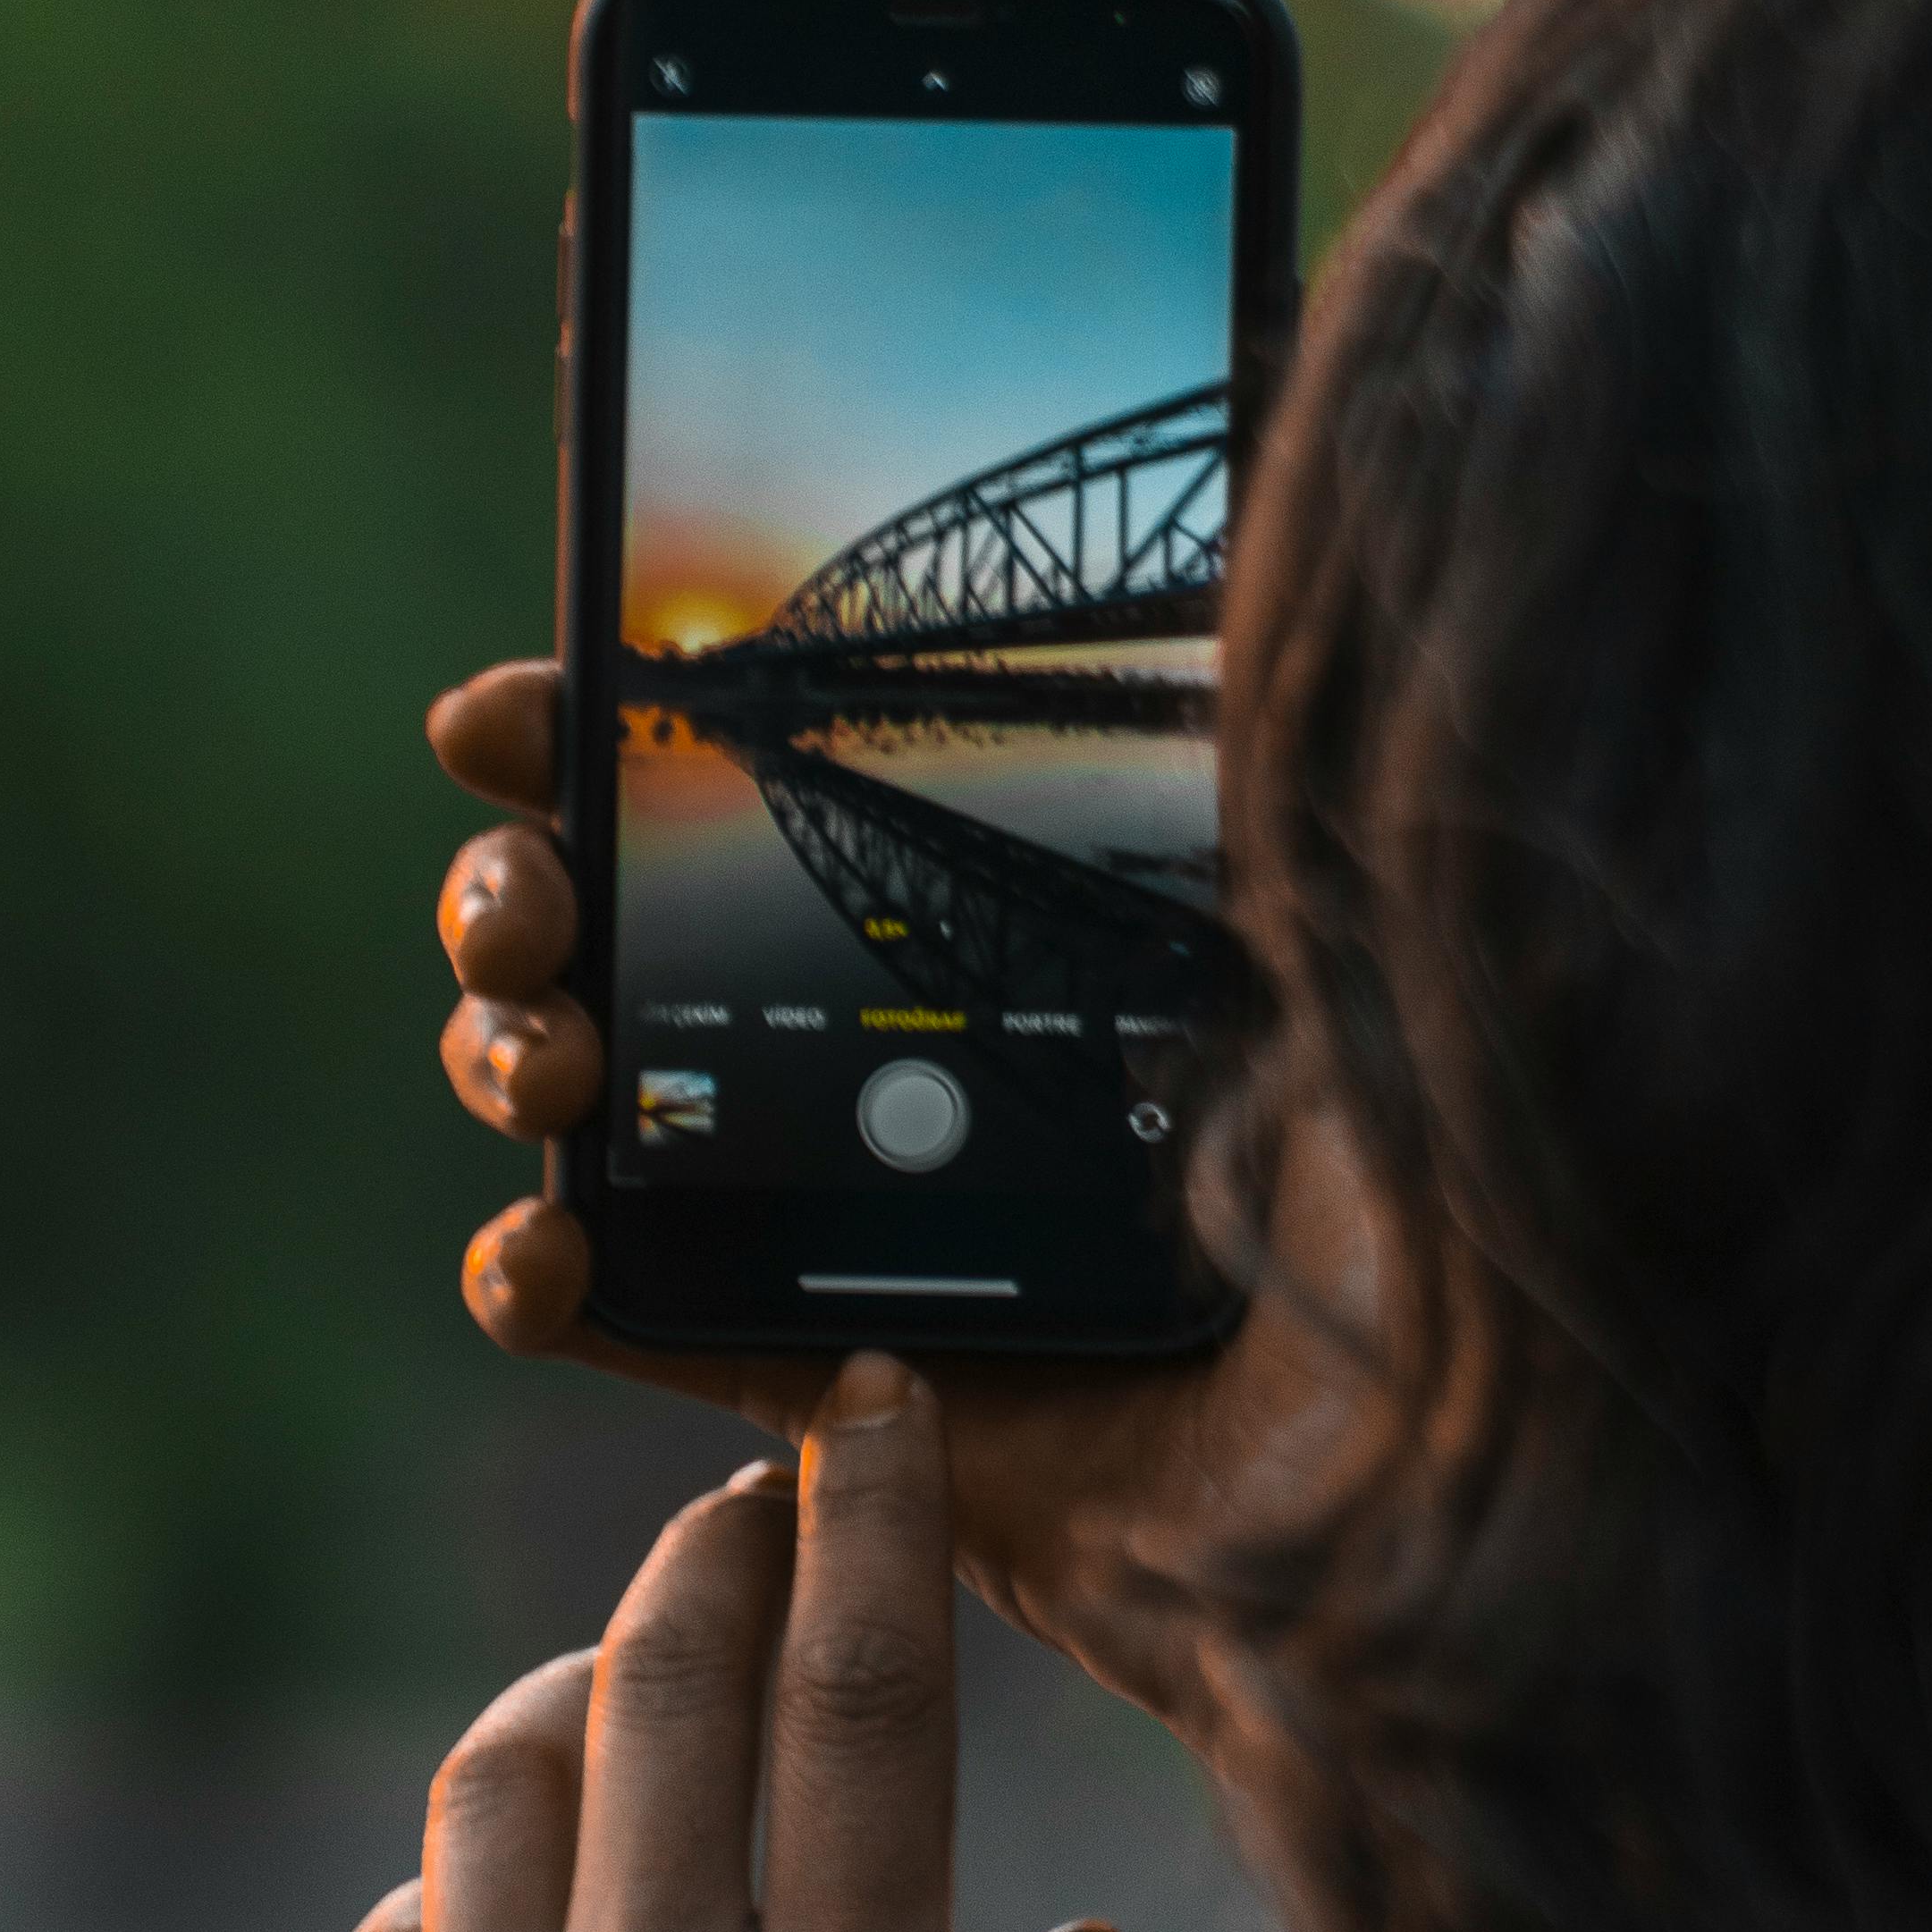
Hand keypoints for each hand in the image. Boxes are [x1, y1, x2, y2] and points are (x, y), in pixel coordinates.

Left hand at [275, 1359, 1176, 1931]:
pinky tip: (504, 1913)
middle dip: (713, 1542)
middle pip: (668, 1674)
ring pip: (501, 1772)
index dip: (874, 1520)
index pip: (868, 1699)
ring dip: (577, 1690)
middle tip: (752, 1492)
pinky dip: (450, 1886)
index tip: (872, 1407)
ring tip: (633, 1686)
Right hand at [429, 660, 1366, 1750]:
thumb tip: (1246, 455)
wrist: (1421, 1476)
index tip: (518, 710)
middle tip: (537, 901)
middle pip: (609, 924)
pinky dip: (535, 1280)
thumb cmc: (1414, 1188)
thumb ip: (1252, 740)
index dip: (597, 726)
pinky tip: (541, 1255)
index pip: (740, 774)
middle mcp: (872, 1034)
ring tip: (554, 1063)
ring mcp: (820, 1205)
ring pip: (581, 1102)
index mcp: (965, 900)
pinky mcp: (804, 1379)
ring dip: (510, 1054)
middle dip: (518, 890)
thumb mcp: (1337, 922)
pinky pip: (618, 1322)